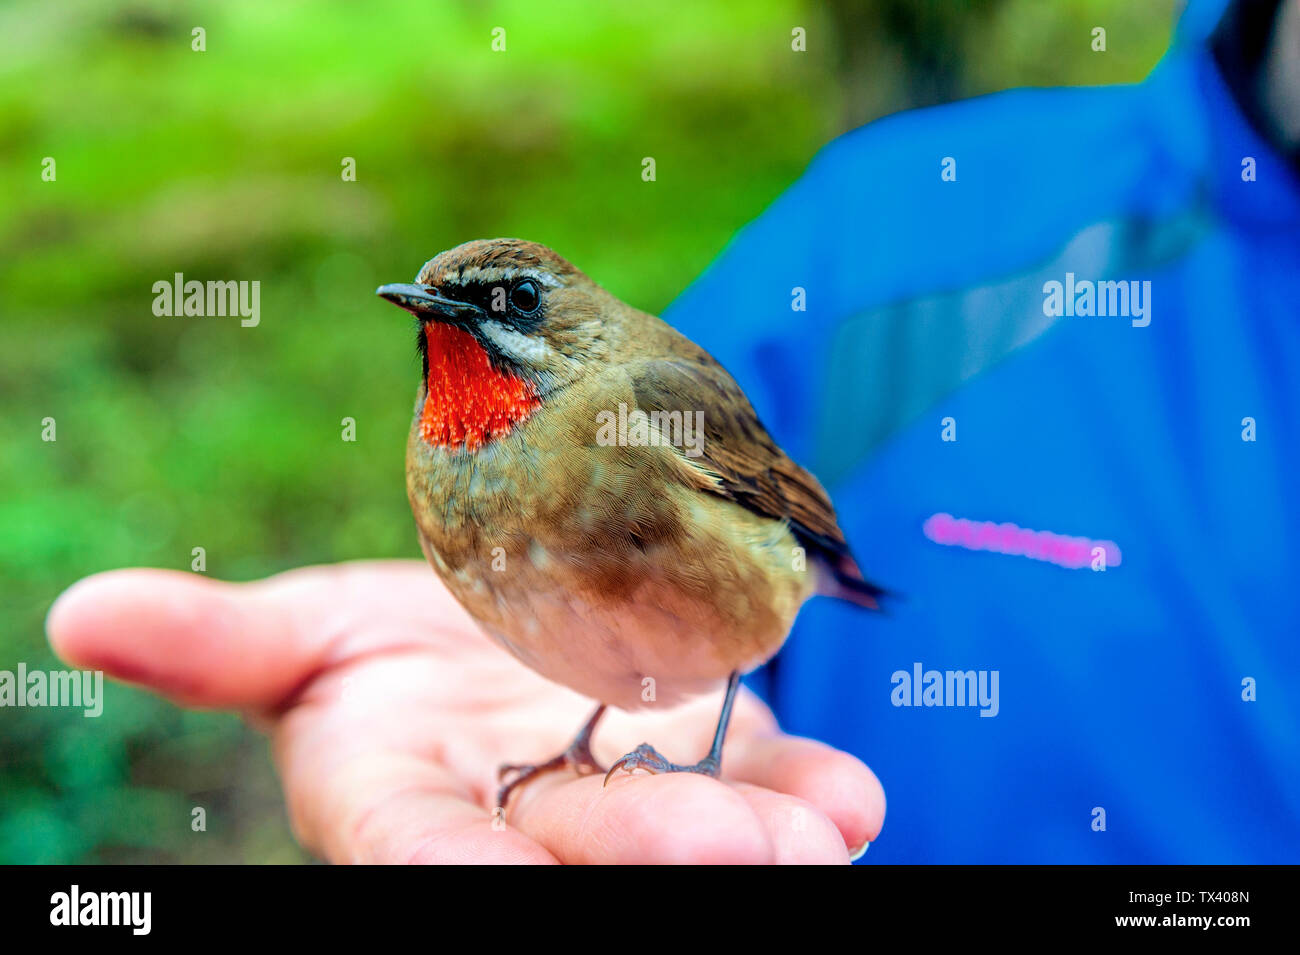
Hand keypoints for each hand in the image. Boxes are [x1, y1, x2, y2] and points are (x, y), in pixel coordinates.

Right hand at [47, 560, 884, 863]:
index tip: (503, 873)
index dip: (464, 865)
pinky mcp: (702, 768)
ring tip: (824, 830)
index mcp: (408, 802)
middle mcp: (522, 820)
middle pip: (576, 849)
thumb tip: (82, 610)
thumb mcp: (309, 637)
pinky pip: (757, 785)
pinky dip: (803, 792)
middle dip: (648, 854)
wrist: (507, 629)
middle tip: (736, 854)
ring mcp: (622, 801)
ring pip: (681, 832)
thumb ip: (218, 644)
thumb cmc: (395, 651)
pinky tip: (849, 794)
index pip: (428, 850)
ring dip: (754, 836)